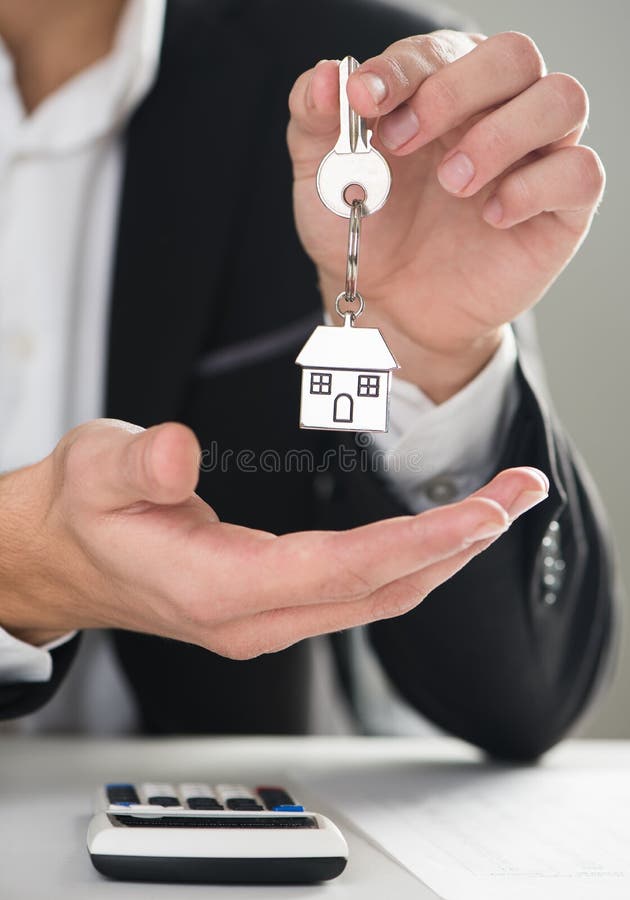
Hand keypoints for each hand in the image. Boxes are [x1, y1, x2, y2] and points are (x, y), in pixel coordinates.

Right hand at [0, 420, 547, 656]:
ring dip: (444, 555)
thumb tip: (179, 450)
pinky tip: (438, 537)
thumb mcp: (95, 468)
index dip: (417, 543)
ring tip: (498, 507)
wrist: (61, 555)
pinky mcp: (270, 607)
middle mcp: (250, 618)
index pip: (340, 571)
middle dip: (459, 545)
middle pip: (379, 590)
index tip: (483, 513)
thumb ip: (137, 463)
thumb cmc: (80, 511)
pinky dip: (410, 564)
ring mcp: (263, 620)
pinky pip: (359, 594)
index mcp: (213, 588)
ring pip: (377, 598)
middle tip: (521, 492)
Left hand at [288, 31, 604, 399]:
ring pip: (562, 99)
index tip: (364, 101)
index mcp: (441, 90)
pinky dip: (536, 188)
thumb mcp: (323, 180)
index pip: (438, 50)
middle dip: (454, 91)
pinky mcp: (560, 208)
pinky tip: (492, 216)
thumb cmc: (367, 232)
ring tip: (454, 182)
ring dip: (503, 134)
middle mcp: (496, 111)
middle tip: (403, 144)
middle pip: (513, 55)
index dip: (403, 69)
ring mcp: (534, 157)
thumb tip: (327, 75)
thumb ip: (315, 122)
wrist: (393, 306)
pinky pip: (581, 173)